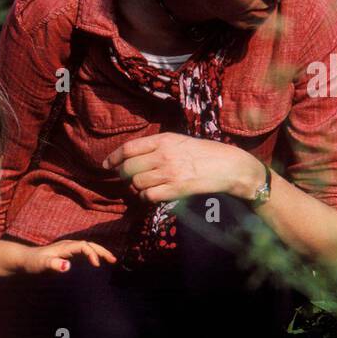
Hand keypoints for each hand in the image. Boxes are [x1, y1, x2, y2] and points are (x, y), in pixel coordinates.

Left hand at [18, 239, 116, 273]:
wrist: (23, 259)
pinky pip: (83, 252)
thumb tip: (68, 266)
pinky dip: (92, 255)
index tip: (97, 266)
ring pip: (87, 247)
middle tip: (114, 260)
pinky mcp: (65, 254)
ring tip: (111, 260)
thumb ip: (53, 265)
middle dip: (102, 251)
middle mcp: (67, 246)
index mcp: (64, 247)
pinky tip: (95, 262)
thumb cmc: (32, 262)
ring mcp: (67, 249)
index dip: (92, 254)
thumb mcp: (41, 264)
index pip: (84, 246)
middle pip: (89, 244)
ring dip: (99, 252)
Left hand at [103, 132, 264, 202]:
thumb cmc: (204, 153)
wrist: (229, 166)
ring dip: (135, 188)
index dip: (113, 158)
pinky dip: (146, 197)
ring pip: (136, 183)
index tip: (107, 165)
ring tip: (142, 186)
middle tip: (126, 179)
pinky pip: (148, 196)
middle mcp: (164, 155)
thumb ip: (157, 146)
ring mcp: (170, 173)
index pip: (129, 148)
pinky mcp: (176, 189)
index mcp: (164, 140)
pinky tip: (151, 195)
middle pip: (128, 168)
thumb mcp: (179, 141)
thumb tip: (131, 156)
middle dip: (123, 175)